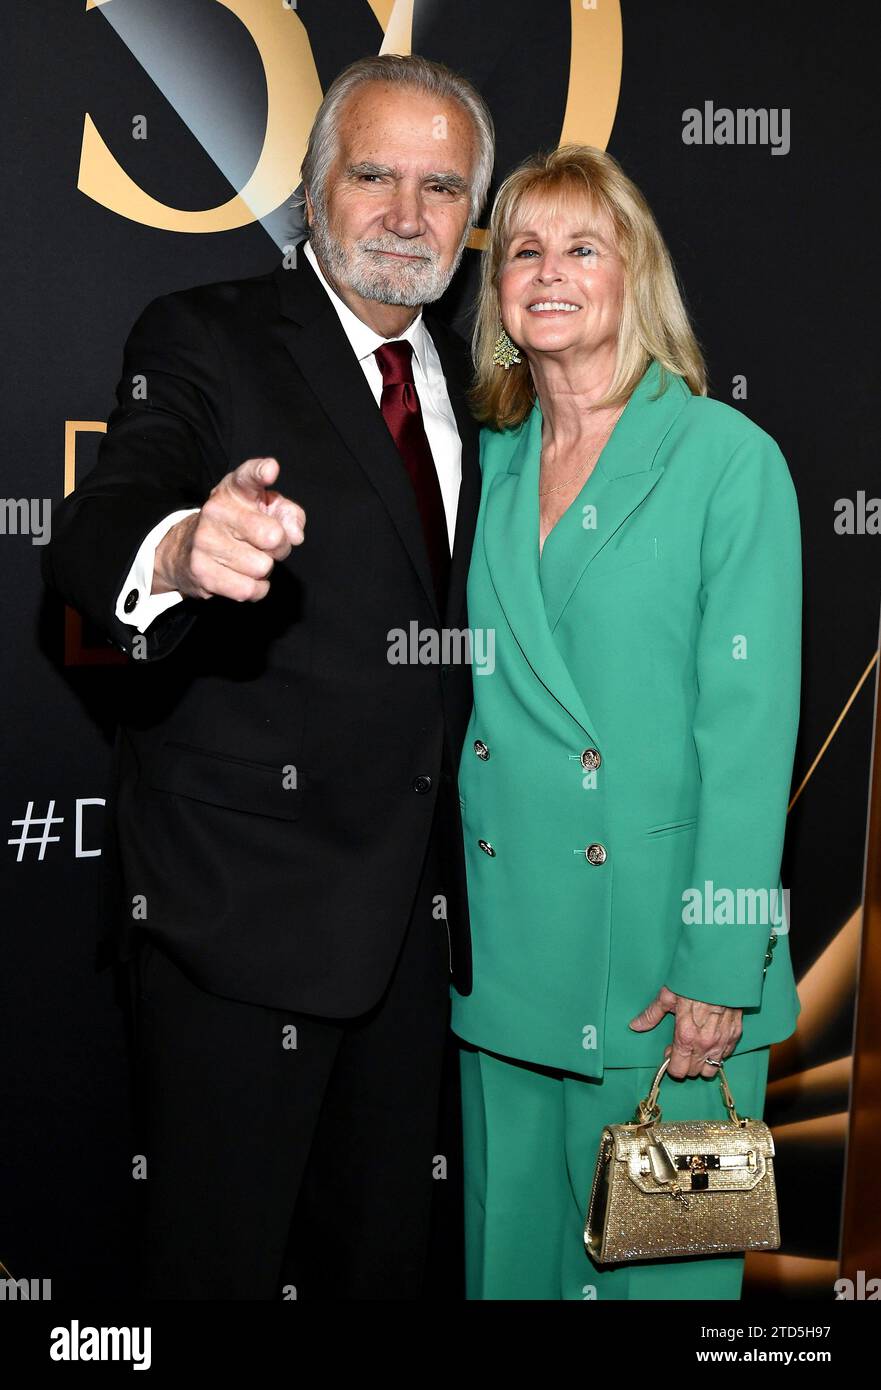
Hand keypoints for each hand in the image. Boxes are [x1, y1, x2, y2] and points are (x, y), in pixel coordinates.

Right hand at [152, 456, 304, 600]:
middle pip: (272, 537)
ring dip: (264, 569)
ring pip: (262, 567)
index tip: (270, 470)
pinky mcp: (202, 571)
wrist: (187, 551)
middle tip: (267, 546)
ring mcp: (205, 541)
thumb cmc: (239, 527)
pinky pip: (249, 589)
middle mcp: (216, 510)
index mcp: (234, 490)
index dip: (260, 472)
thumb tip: (295, 535)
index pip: (248, 476)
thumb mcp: (266, 510)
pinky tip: (243, 576)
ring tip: (248, 559)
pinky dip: (255, 589)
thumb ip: (289, 514)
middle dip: (280, 547)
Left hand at [628, 986, 742, 1078]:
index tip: (670, 1050)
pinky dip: (717, 1052)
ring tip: (697, 1046)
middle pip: (693, 1072)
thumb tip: (635, 1025)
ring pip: (711, 1069)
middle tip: (682, 1046)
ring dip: (702, 1062)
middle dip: (686, 1063)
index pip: (678, 1070)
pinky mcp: (735, 1035)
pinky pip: (725, 1056)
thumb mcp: (667, 996)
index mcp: (685, 1037)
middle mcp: (704, 1044)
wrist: (720, 971)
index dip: (671, 1063)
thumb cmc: (692, 982)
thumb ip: (652, 1015)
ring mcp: (722, 1042)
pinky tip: (711, 1039)